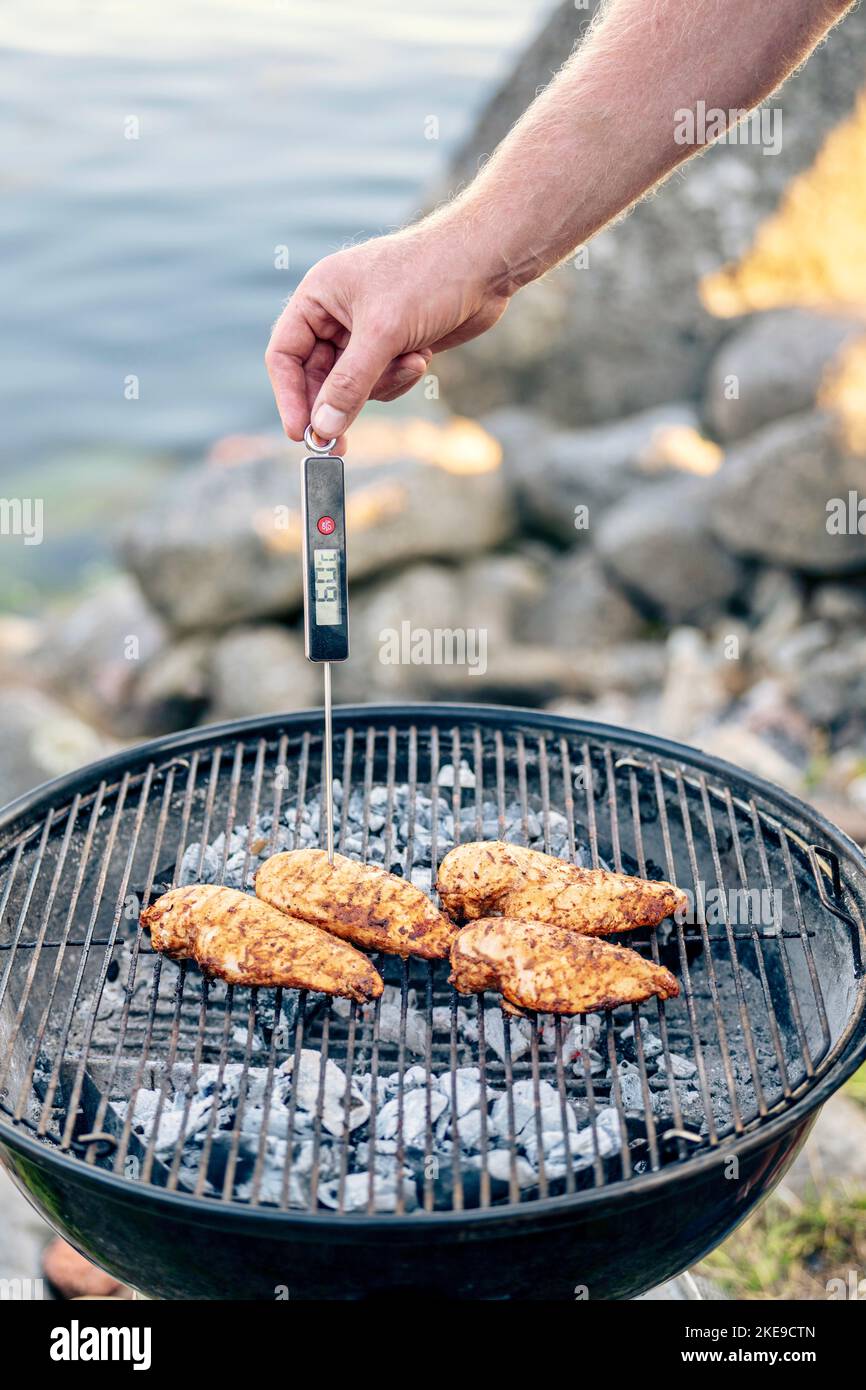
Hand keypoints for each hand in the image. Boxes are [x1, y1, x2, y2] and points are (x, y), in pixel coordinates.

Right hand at [265, 219, 511, 452]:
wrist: (485, 264)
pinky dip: (401, 378)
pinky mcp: (394, 345)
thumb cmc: (429, 277)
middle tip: (338, 447)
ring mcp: (366, 332)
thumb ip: (349, 384)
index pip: (285, 354)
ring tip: (411, 362)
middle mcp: (336, 315)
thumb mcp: (383, 333)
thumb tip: (322, 428)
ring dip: (382, 385)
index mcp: (319, 296)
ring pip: (354, 385)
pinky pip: (383, 382)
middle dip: (335, 406)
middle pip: (317, 377)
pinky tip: (423, 356)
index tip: (299, 433)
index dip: (289, 395)